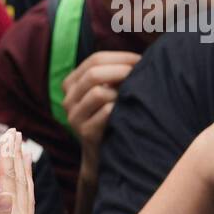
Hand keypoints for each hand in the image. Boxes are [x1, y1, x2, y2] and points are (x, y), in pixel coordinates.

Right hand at [0, 129, 35, 213]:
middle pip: (21, 181)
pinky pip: (25, 204)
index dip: (8, 157)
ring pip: (25, 191)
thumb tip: (2, 190)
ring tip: (21, 151)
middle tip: (15, 133)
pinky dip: (23, 188)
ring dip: (22, 169)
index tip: (8, 135)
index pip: (11, 181)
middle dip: (17, 156)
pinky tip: (21, 189)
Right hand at [62, 51, 141, 169]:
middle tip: (142, 75)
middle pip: (94, 73)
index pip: (95, 59)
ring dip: (122, 92)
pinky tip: (129, 112)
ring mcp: (74, 118)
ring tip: (133, 97)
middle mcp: (68, 99)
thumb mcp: (110, 93)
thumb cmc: (114, 118)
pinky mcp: (85, 133)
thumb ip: (116, 75)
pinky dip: (120, 109)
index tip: (143, 61)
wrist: (106, 156)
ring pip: (99, 93)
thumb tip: (146, 57)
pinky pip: (106, 113)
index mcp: (72, 84)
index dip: (121, 57)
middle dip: (123, 71)